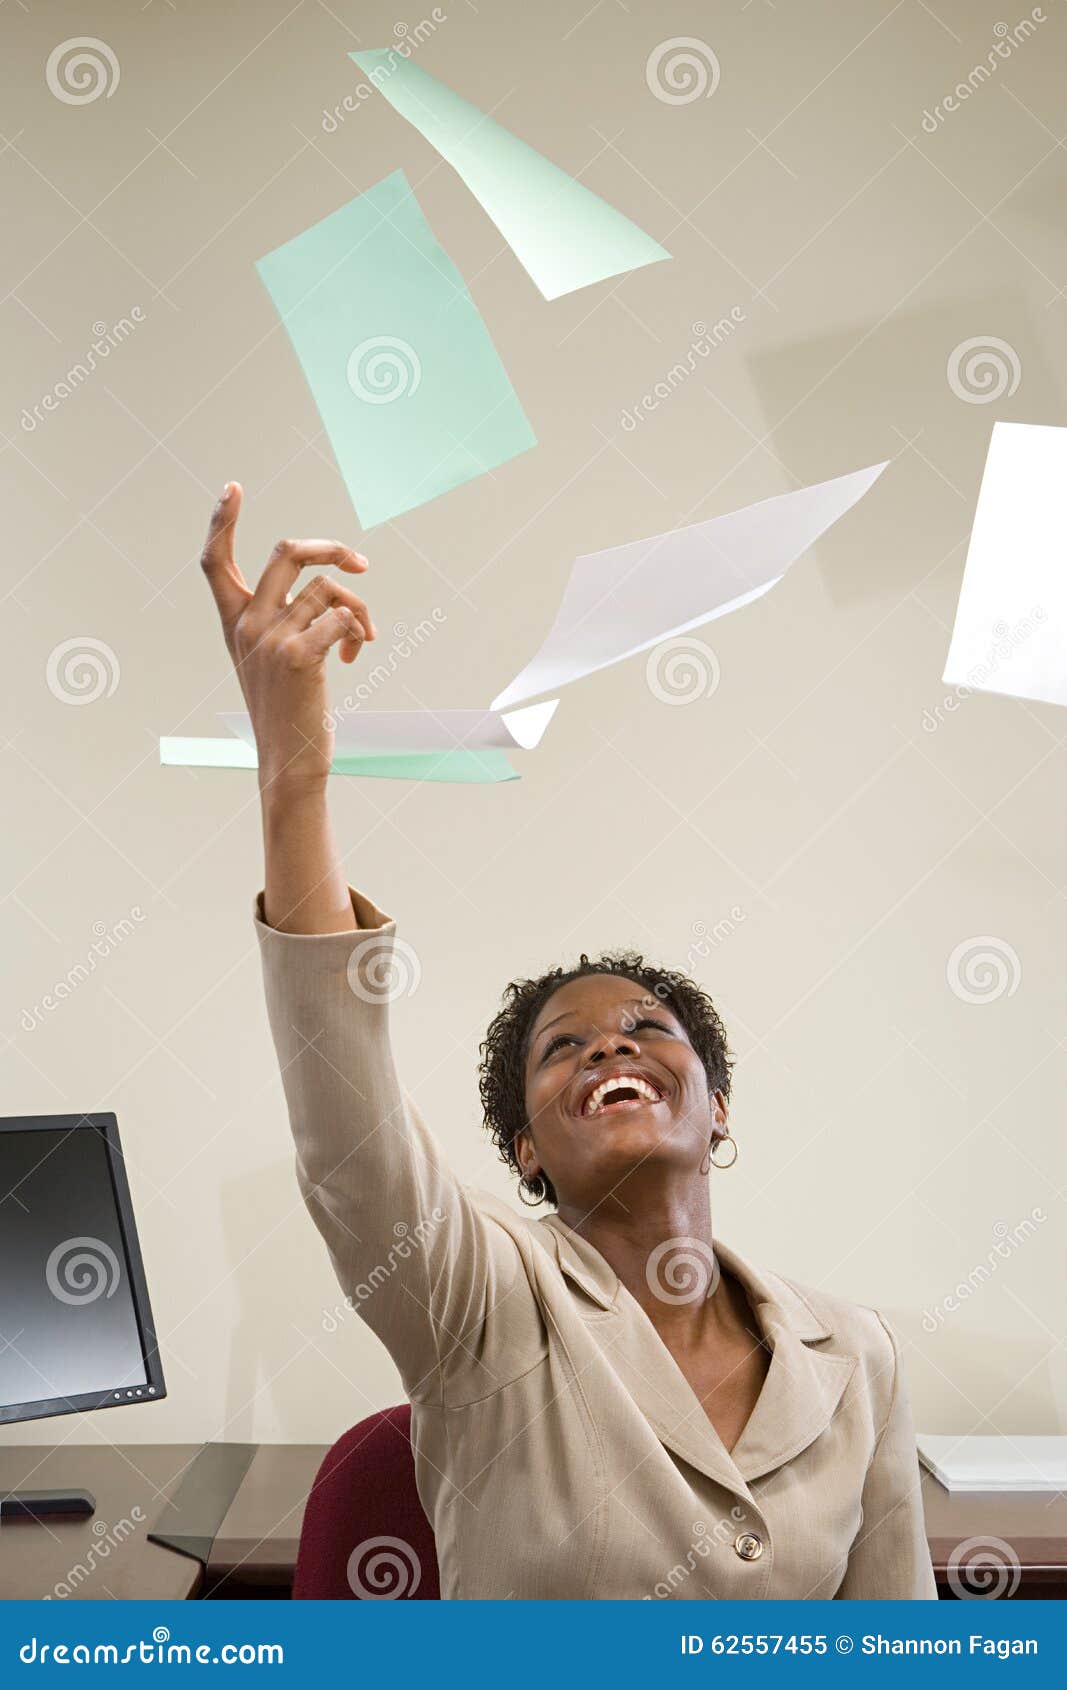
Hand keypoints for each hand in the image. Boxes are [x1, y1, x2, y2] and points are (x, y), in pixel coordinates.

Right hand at [200, 483, 375, 792]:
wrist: (289, 760)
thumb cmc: (288, 711)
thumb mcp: (274, 661)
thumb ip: (287, 622)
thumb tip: (334, 592)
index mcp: (234, 624)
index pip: (215, 562)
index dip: (221, 521)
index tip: (232, 489)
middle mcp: (247, 626)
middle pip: (287, 552)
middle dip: (330, 548)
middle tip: (360, 564)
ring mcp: (270, 639)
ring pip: (327, 590)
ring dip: (357, 608)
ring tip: (363, 637)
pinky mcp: (299, 656)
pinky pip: (340, 616)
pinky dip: (358, 628)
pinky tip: (356, 651)